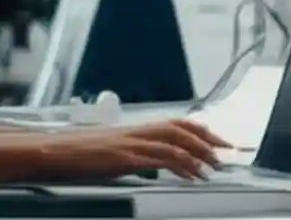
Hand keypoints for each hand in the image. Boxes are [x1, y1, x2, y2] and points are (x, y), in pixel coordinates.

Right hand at [35, 119, 229, 180]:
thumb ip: (140, 151)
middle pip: (183, 131)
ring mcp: (134, 144)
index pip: (179, 124)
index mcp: (140, 128)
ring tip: (211, 168)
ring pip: (176, 143)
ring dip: (198, 155)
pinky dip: (179, 166)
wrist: (56, 150)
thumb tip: (158, 161)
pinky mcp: (126, 158)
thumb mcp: (118, 147)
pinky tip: (190, 175)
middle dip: (207, 141)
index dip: (202, 131)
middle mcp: (141, 132)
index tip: (219, 141)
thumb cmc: (83, 151)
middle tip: (224, 154)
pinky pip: (160, 159)